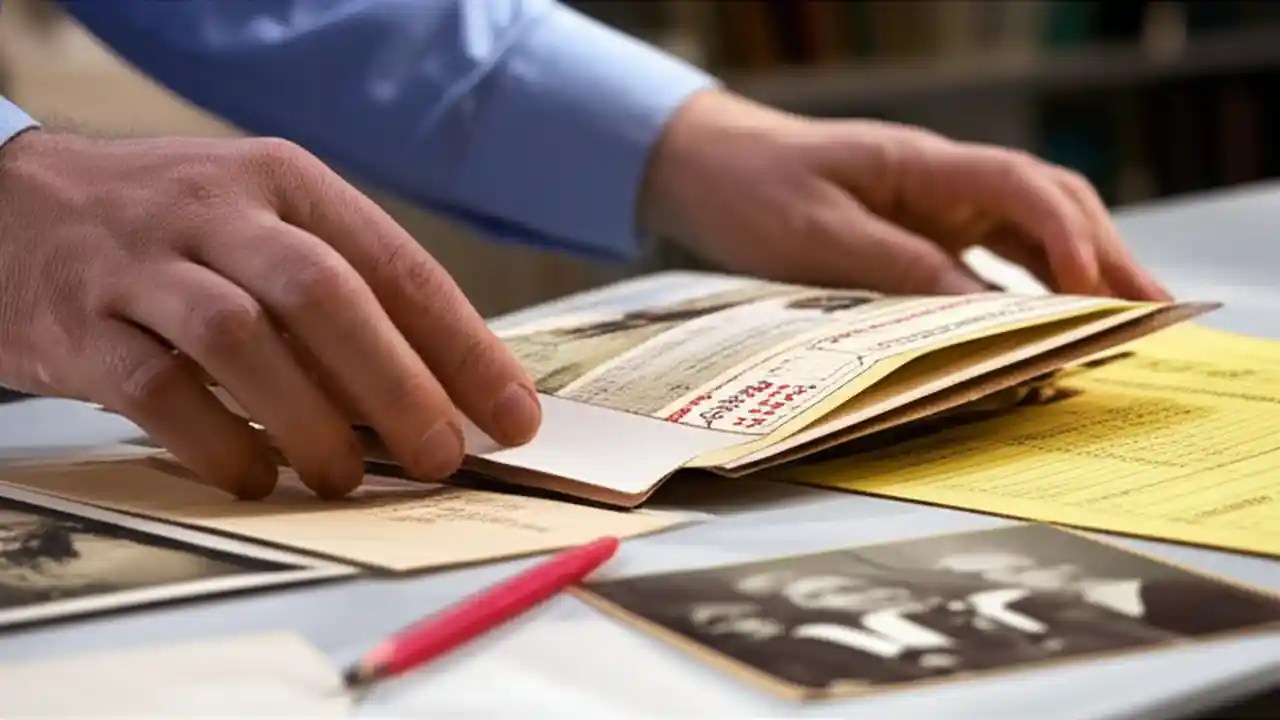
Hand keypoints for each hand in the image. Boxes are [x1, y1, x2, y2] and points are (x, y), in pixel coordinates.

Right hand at [0, 132, 539, 498]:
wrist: (10, 204)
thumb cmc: (173, 232)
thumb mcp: (263, 228)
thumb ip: (344, 298)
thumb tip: (446, 394)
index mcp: (288, 182)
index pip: (397, 265)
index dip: (464, 347)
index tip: (513, 416)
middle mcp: (220, 209)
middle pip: (325, 294)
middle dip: (398, 384)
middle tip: (439, 457)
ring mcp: (144, 262)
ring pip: (241, 337)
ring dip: (309, 421)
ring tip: (346, 480)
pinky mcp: (81, 322)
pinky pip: (156, 388)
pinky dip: (218, 443)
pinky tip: (255, 479)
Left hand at [640, 91, 1169, 300]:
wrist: (708, 168)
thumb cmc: (753, 191)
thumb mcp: (818, 237)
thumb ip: (900, 268)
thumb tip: (983, 313)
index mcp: (921, 165)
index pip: (1018, 188)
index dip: (1063, 238)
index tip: (1089, 292)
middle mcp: (943, 179)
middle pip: (1048, 205)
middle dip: (1104, 256)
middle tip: (1152, 314)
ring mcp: (937, 201)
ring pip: (1032, 228)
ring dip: (1081, 271)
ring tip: (1127, 322)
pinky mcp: (924, 227)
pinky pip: (994, 251)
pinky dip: (1033, 281)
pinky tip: (1056, 315)